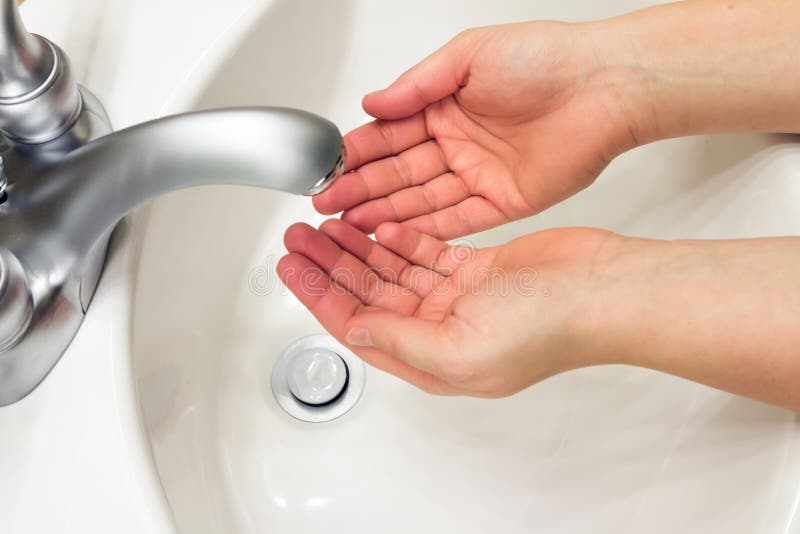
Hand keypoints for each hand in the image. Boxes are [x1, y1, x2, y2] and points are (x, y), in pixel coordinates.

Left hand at [278, 219, 615, 395]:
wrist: (601, 289)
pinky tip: (375, 223)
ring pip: (392, 270)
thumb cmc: (547, 327)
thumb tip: (356, 332)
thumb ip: (402, 341)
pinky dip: (398, 238)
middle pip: (369, 294)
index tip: (291, 268)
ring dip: (358, 247)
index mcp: (432, 359)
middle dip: (330, 265)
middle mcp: (440, 329)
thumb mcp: (460, 348)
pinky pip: (424, 252)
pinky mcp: (476, 269)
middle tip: (298, 236)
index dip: (318, 297)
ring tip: (325, 223)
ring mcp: (458, 298)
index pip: (359, 326)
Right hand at [313, 22, 645, 239]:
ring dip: (386, 214)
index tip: (328, 169)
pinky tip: (396, 237)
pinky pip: (459, 221)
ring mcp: (480, 174)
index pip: (390, 135)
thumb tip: (372, 103)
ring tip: (350, 226)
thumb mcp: (467, 56)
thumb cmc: (546, 58)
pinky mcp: (504, 202)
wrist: (605, 86)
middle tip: (327, 205)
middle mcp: (459, 142)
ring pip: (423, 200)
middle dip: (362, 190)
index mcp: (446, 105)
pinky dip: (427, 230)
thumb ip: (416, 85)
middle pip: (400, 173)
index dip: (358, 154)